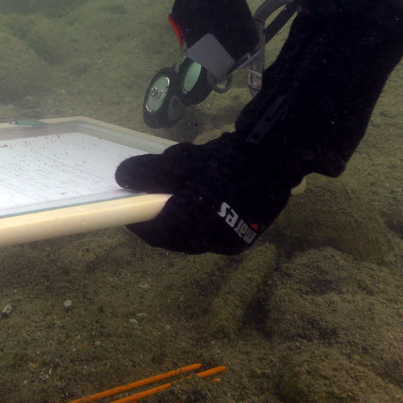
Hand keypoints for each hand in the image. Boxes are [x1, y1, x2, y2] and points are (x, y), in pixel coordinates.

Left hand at [114, 134, 297, 255]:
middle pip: (175, 230)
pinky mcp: (248, 231)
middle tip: (163, 178)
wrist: (279, 159)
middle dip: (165, 204)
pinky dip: (206, 205)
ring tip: (192, 169)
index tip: (130, 201)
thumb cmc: (224, 162)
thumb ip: (147, 173)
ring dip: (186, 202)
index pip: (154, 233)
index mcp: (192, 231)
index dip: (138, 218)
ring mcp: (233, 239)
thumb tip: (123, 179)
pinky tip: (211, 180)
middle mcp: (212, 243)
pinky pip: (216, 222)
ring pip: (196, 224)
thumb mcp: (179, 163)